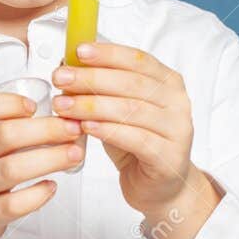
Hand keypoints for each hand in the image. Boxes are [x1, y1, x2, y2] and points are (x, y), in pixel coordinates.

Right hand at [0, 92, 82, 238]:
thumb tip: (58, 114)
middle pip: (3, 136)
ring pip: (11, 170)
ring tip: (74, 154)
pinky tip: (52, 186)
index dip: (7, 103)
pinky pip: (12, 205)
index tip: (35, 106)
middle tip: (73, 129)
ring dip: (50, 159)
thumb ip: (1, 127)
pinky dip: (37, 194)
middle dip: (45, 130)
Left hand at [52, 42, 219, 238]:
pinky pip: (136, 139)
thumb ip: (102, 89)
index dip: (107, 53)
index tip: (78, 51)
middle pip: (131, 83)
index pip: (137, 60)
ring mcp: (177, 129)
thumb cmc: (138, 144)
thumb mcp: (119, 109)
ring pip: (131, 110)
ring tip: (63, 105)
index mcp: (167, 82)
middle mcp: (177, 102)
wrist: (160, 187)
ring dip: (92, 105)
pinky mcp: (169, 156)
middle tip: (60, 78)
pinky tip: (87, 127)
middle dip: (91, 78)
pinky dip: (108, 131)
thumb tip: (68, 66)